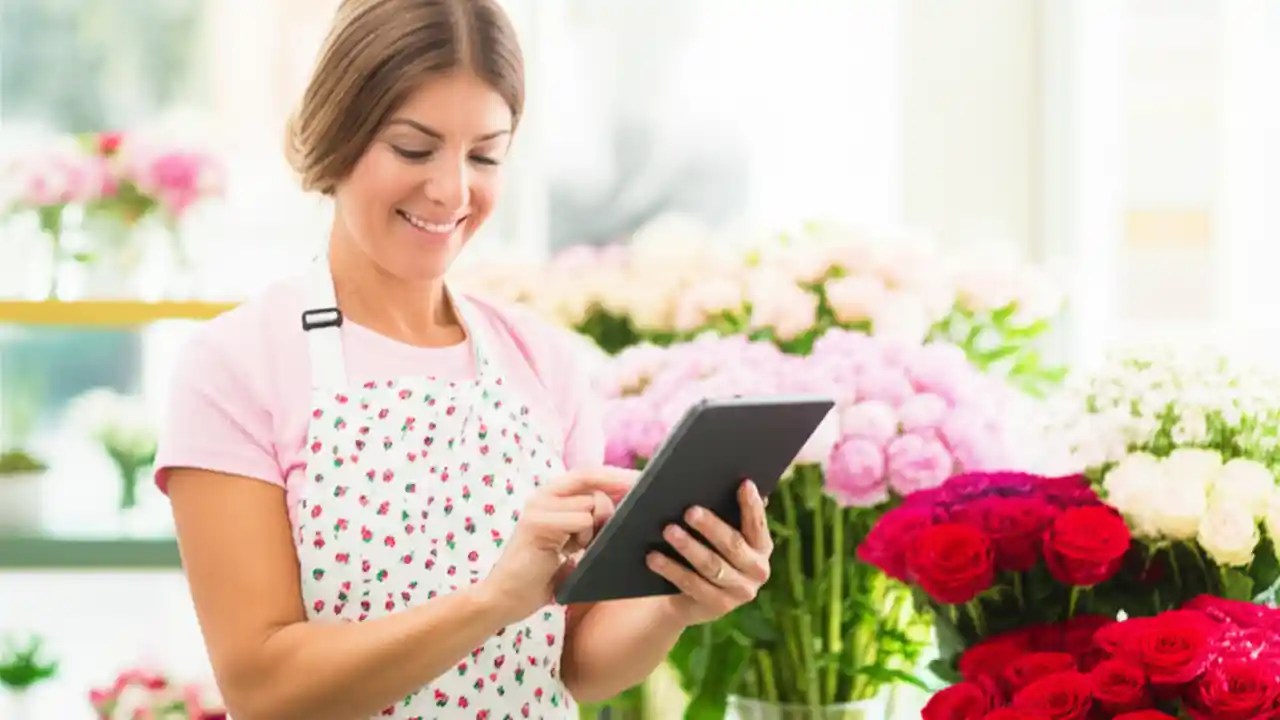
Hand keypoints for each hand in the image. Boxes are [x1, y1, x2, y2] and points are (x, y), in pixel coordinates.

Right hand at [482, 467, 635, 623]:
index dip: (615, 474)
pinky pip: (581, 521)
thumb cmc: (542, 575)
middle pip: (594, 486)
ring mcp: (538, 507)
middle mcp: (543, 495)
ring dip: (593, 531)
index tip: (641, 479)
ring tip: (573, 549)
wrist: (507, 598)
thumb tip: (625, 504)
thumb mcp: (571, 541)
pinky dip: (583, 538)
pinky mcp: (537, 523)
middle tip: (598, 535)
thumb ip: (590, 520)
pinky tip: (565, 553)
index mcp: (551, 496)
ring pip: (591, 505)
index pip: (588, 473)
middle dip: (608, 509)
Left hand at [647, 480, 773, 626]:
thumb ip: (727, 512)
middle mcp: (758, 571)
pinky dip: (671, 569)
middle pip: (733, 545)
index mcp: (762, 546)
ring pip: (711, 565)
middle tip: (690, 510)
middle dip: (711, 527)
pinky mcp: (718, 606)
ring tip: (668, 530)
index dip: (752, 505)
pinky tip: (653, 557)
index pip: (758, 523)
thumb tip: (723, 481)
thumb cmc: (709, 550)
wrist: (692, 598)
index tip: (743, 483)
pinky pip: (691, 584)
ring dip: (688, 547)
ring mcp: (740, 592)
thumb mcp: (720, 533)